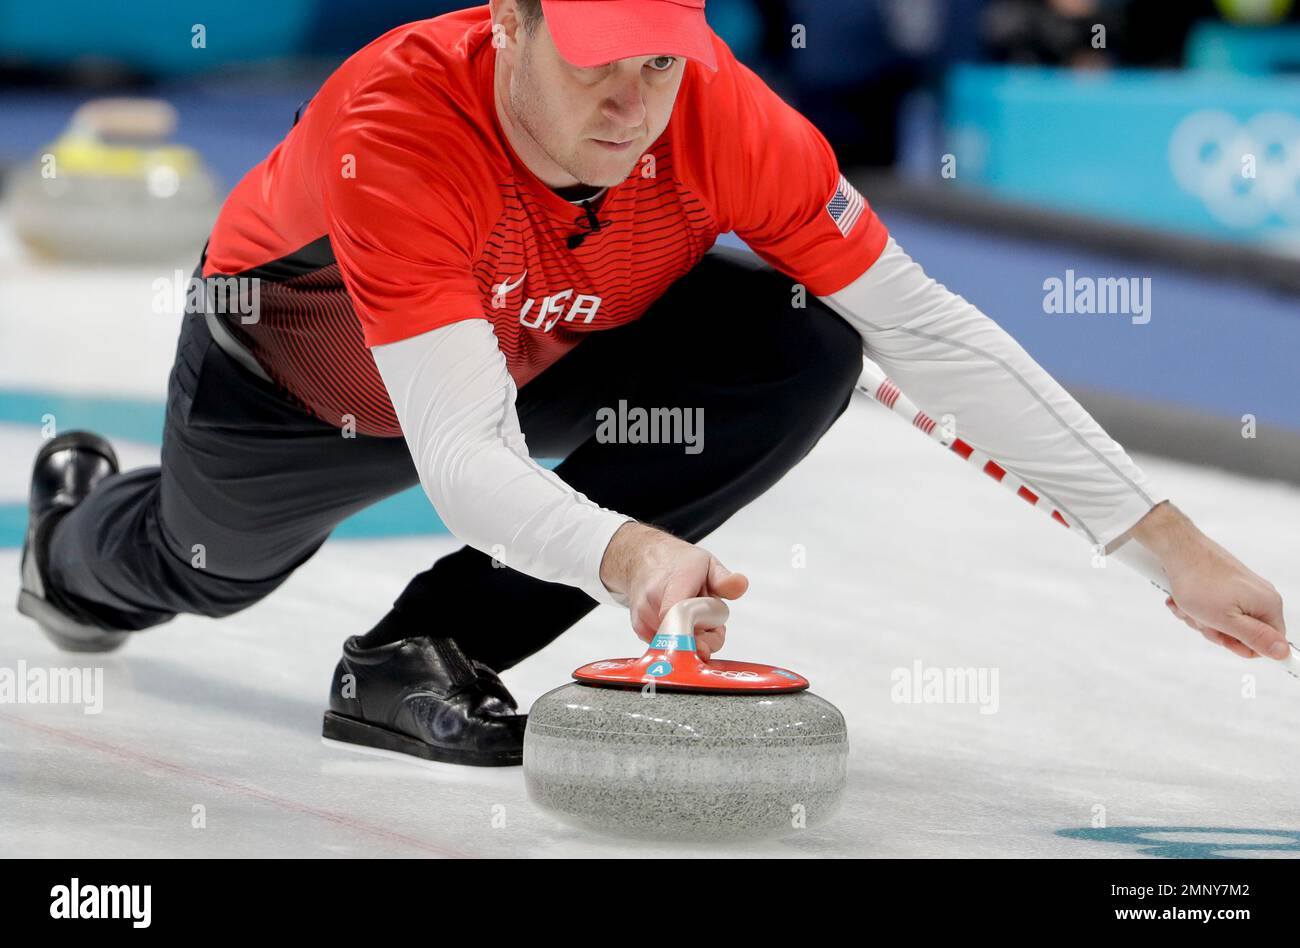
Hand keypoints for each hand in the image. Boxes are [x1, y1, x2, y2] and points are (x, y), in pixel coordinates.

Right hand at [599, 522, 748, 657]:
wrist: (642, 559)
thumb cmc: (677, 563)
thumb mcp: (707, 563)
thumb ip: (724, 579)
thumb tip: (740, 584)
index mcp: (673, 584)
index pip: (678, 616)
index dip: (695, 635)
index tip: (710, 638)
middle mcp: (652, 602)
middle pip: (683, 638)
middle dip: (705, 638)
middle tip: (710, 621)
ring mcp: (643, 617)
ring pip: (676, 645)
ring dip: (693, 639)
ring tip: (693, 616)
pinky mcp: (640, 629)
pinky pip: (667, 645)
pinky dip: (679, 639)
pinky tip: (680, 622)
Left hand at [1129, 502, 1288, 660]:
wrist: (1177, 550)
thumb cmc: (1199, 582)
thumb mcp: (1226, 620)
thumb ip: (1256, 639)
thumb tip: (1283, 653)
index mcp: (1268, 605)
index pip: (1270, 642)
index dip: (1244, 647)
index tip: (1225, 640)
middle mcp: (1259, 595)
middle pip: (1243, 632)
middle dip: (1216, 631)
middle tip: (1202, 620)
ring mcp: (1242, 589)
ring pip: (1224, 621)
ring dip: (1201, 619)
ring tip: (1189, 607)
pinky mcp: (1226, 584)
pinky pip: (1213, 607)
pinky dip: (1196, 608)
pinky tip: (1183, 601)